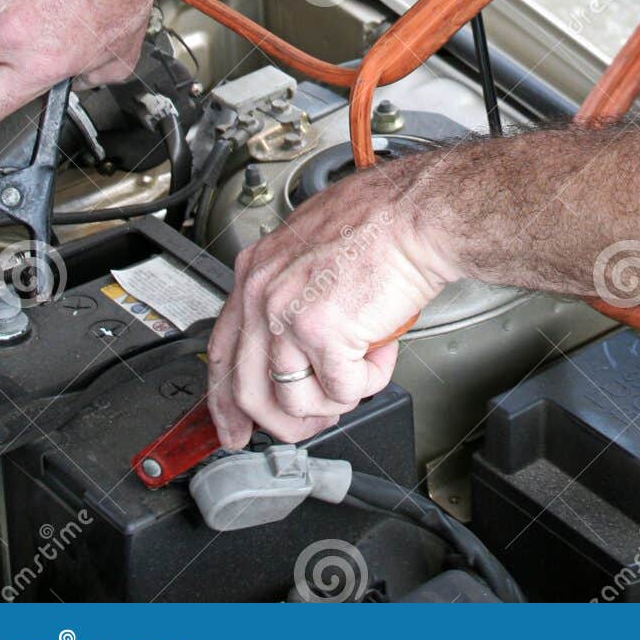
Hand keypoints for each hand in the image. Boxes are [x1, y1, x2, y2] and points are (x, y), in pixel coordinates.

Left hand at [207, 161, 457, 447]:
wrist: (417, 213)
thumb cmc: (381, 219)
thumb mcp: (311, 245)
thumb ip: (290, 289)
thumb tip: (293, 341)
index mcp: (256, 270)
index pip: (222, 350)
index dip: (226, 400)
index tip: (234, 426)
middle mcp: (262, 293)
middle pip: (247, 389)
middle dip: (282, 421)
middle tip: (312, 424)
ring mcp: (288, 316)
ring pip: (294, 401)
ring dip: (334, 399)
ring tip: (361, 370)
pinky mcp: (324, 334)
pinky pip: (341, 392)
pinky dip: (369, 381)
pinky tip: (382, 350)